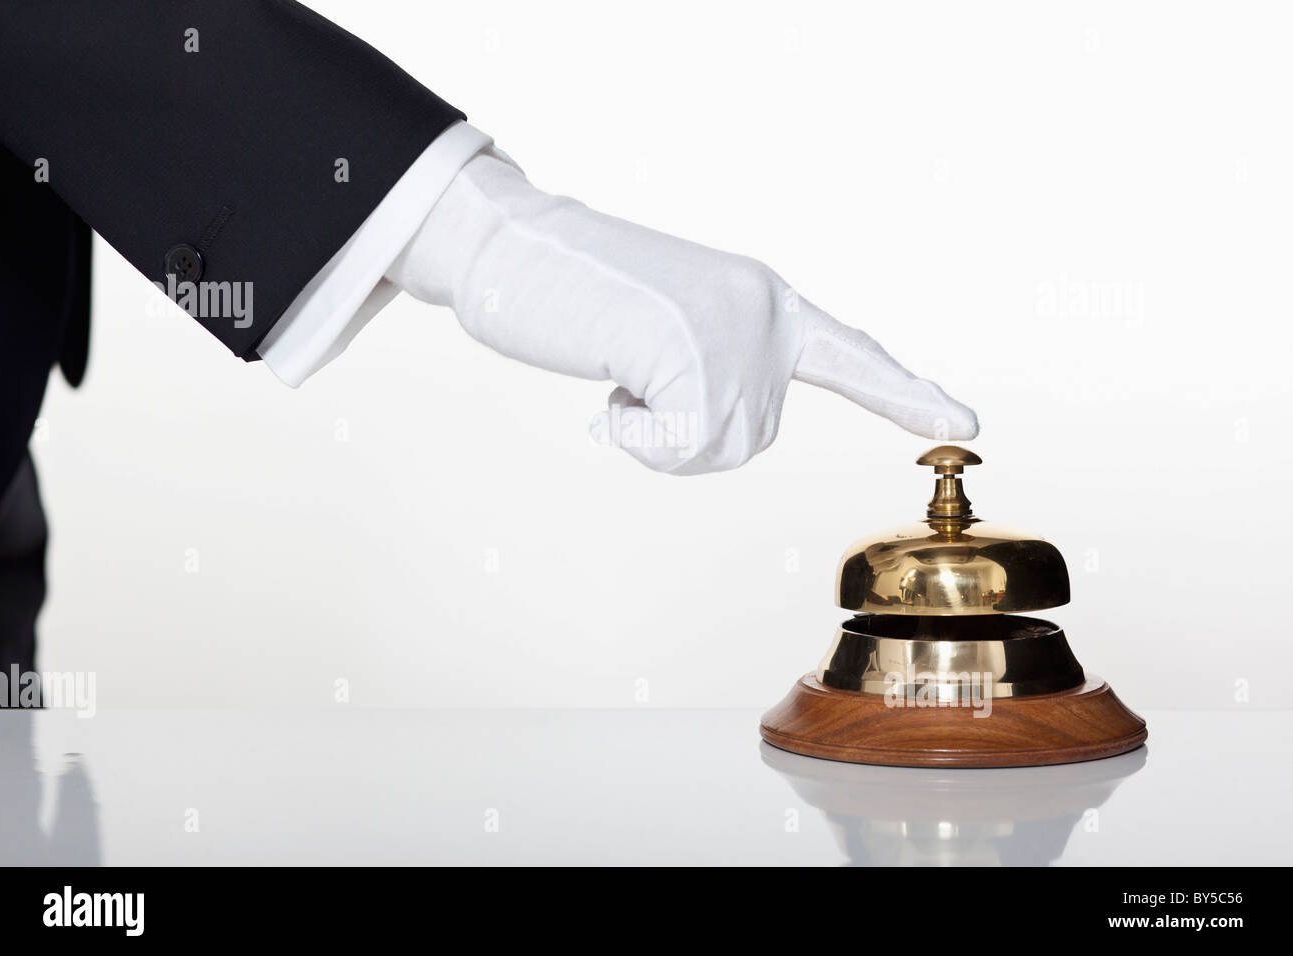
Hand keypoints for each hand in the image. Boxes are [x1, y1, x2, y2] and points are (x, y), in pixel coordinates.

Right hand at [387, 152, 976, 474]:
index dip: (901, 391)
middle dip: (681, 431)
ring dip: (654, 432)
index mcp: (764, 301)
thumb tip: (713, 429)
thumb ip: (716, 368)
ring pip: (715, 448)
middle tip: (635, 371)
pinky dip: (633, 432)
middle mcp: (765, 313)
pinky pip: (677, 447)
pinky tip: (611, 378)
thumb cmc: (580, 294)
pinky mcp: (697, 355)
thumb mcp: (670, 330)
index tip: (962, 419)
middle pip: (747, 437)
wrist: (517, 247)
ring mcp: (735, 332)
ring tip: (621, 365)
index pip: (848, 353)